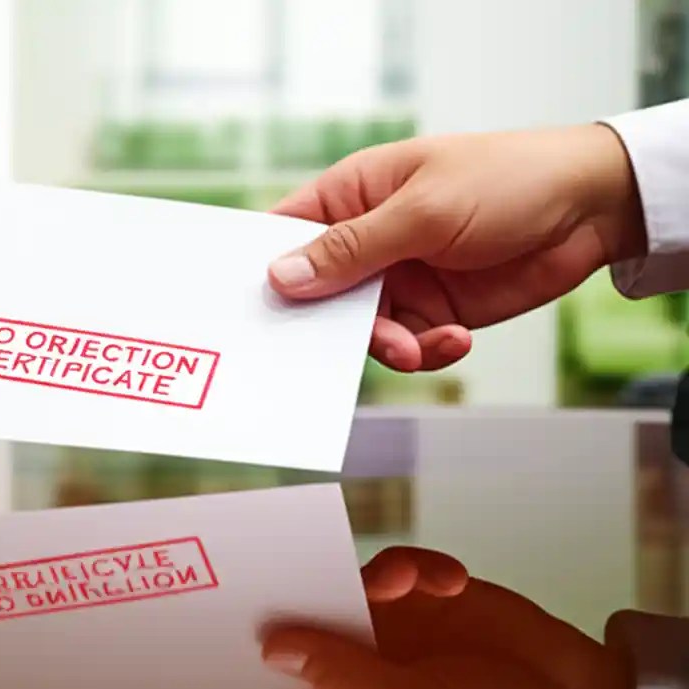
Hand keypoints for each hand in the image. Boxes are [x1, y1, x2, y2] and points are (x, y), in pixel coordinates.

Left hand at [261, 547, 632, 688]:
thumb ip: (342, 673)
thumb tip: (274, 646)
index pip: (280, 672)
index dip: (255, 642)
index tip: (226, 607)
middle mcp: (361, 661)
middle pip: (307, 613)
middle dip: (301, 583)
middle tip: (289, 552)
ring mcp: (395, 626)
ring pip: (351, 580)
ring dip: (375, 571)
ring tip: (406, 579)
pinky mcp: (430, 596)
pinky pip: (404, 564)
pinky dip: (423, 564)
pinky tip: (453, 580)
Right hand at [267, 125, 645, 372]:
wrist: (591, 208)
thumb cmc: (506, 179)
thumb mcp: (421, 211)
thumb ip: (350, 249)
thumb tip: (280, 277)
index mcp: (352, 195)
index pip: (287, 232)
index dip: (266, 267)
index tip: (254, 308)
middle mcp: (368, 239)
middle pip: (318, 292)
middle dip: (328, 324)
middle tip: (339, 345)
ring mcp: (400, 277)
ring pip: (361, 329)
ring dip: (385, 344)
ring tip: (415, 346)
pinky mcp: (434, 309)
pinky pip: (408, 344)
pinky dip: (425, 351)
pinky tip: (454, 339)